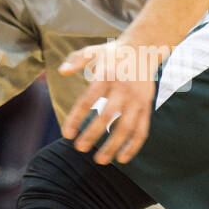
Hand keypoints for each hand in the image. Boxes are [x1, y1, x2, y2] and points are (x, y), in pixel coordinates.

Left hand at [59, 39, 159, 164]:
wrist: (144, 48)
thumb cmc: (113, 54)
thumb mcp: (94, 51)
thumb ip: (76, 60)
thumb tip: (62, 71)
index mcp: (106, 76)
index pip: (88, 100)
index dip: (77, 118)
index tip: (66, 134)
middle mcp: (123, 88)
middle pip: (107, 115)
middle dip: (93, 134)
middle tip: (80, 148)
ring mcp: (137, 99)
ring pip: (126, 127)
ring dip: (113, 145)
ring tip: (100, 160)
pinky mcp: (147, 106)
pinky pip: (142, 130)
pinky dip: (133, 146)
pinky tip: (122, 159)